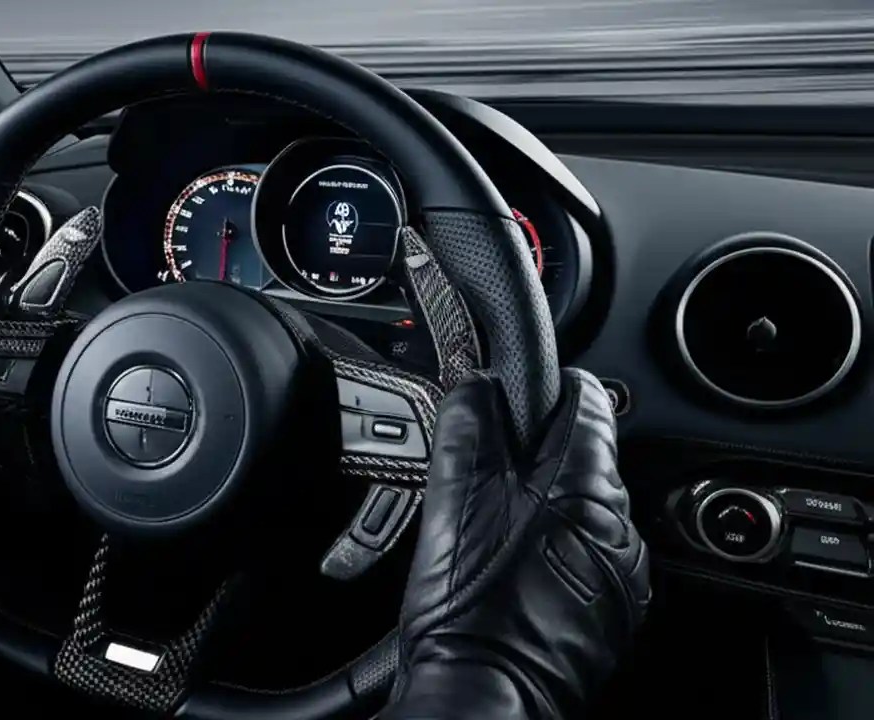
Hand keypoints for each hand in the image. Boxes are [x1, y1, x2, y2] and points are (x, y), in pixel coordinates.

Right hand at [384, 370, 649, 718]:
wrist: (483, 696)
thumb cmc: (468, 609)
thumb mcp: (453, 498)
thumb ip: (470, 427)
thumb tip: (478, 386)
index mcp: (587, 489)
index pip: (591, 404)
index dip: (554, 390)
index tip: (528, 391)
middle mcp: (622, 530)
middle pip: (587, 461)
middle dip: (542, 457)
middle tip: (489, 471)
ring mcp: (623, 577)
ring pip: (588, 513)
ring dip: (550, 507)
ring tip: (494, 528)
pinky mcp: (612, 613)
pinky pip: (590, 559)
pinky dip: (559, 552)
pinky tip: (515, 570)